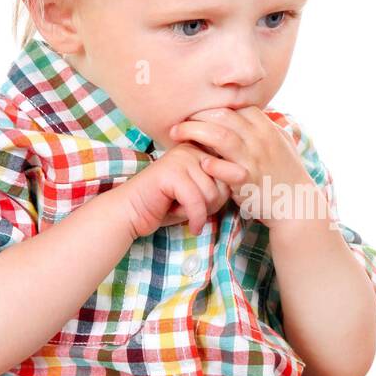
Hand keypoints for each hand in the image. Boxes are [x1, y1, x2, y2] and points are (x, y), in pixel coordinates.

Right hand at [123, 140, 246, 238]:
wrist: (130, 213)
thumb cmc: (166, 205)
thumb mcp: (199, 194)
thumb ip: (220, 184)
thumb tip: (245, 174)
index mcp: (199, 149)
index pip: (230, 172)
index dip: (223, 195)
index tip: (207, 205)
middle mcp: (190, 149)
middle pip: (224, 182)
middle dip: (214, 204)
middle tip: (197, 212)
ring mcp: (179, 159)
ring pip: (212, 192)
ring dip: (203, 212)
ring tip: (188, 214)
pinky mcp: (170, 173)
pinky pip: (197, 200)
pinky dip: (196, 218)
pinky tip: (192, 226)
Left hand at [168, 107, 325, 229]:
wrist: (297, 204)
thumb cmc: (288, 174)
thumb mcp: (282, 143)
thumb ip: (266, 127)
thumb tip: (252, 114)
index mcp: (266, 127)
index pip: (235, 106)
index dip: (212, 107)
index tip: (196, 113)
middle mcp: (260, 139)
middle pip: (222, 115)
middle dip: (196, 116)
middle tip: (178, 122)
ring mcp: (253, 159)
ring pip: (219, 136)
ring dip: (194, 132)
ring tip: (176, 134)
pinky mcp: (247, 181)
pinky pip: (226, 169)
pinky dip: (212, 164)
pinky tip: (201, 162)